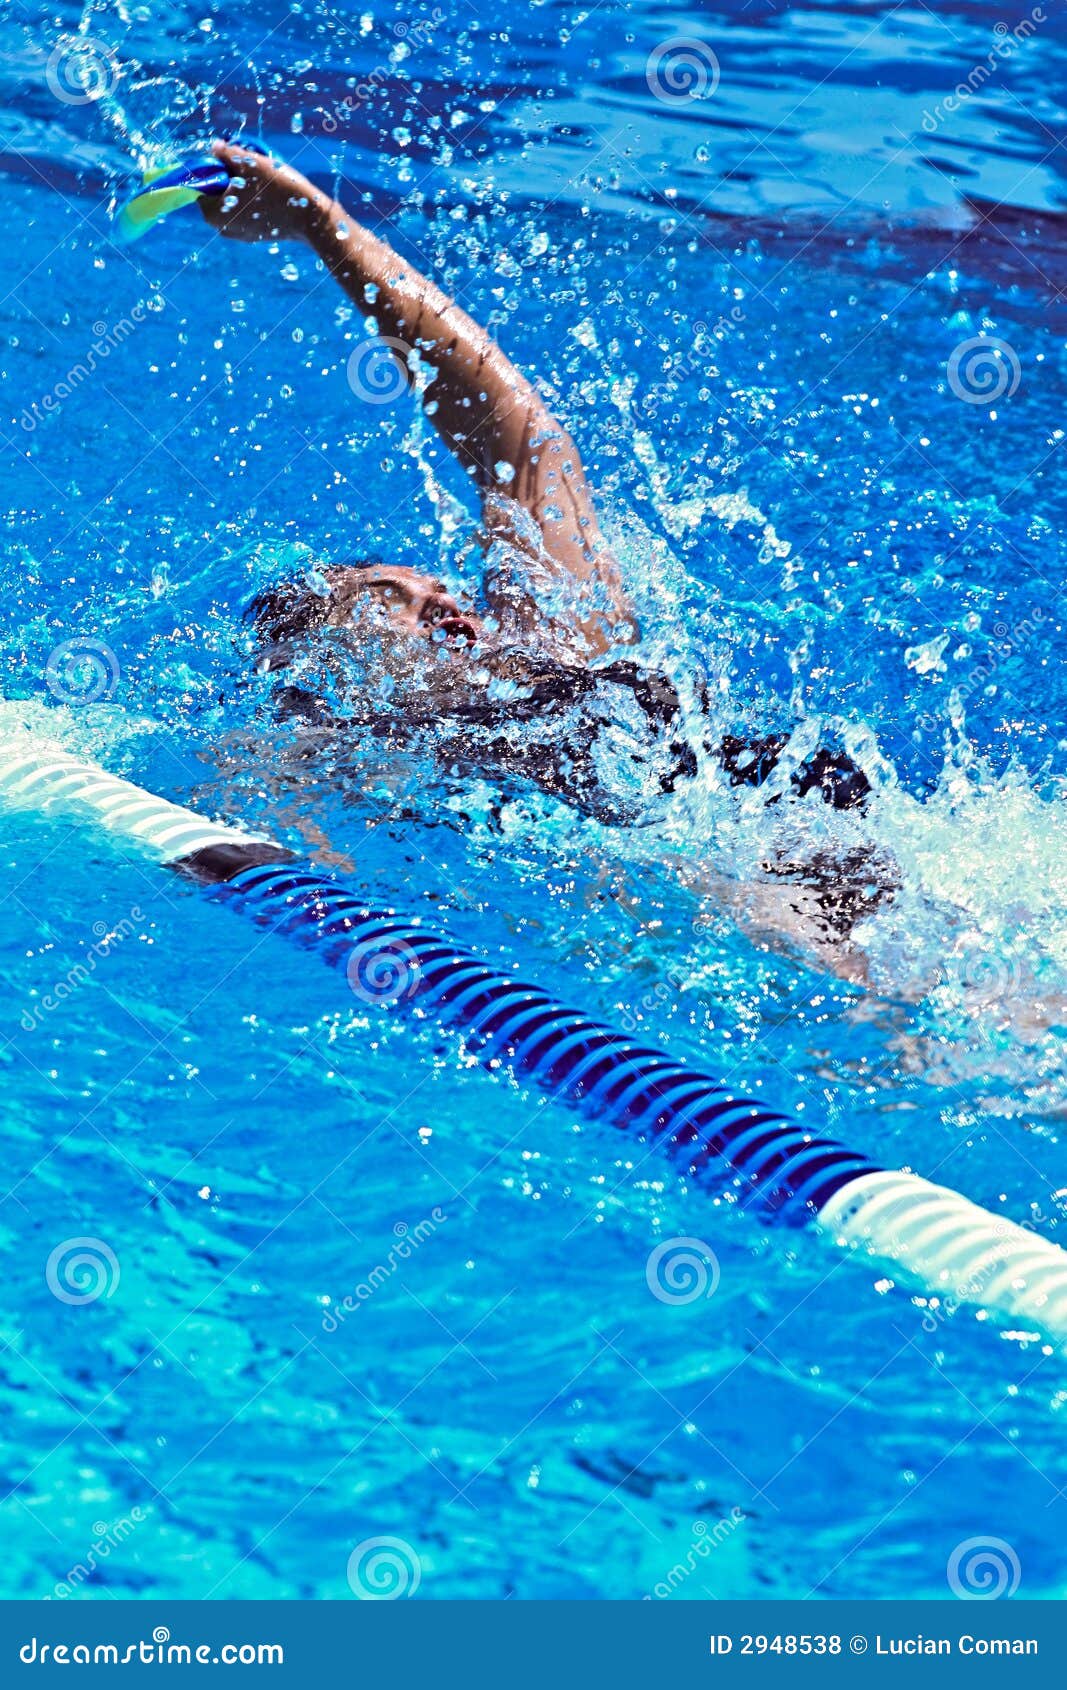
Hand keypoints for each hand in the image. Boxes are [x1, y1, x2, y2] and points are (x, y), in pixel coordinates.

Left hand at [197, 141, 328, 242]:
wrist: (308, 218)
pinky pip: (245, 212)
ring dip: (241, 187)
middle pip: (217, 193)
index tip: (234, 161)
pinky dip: (252, 201)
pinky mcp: (253, 236)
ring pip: (232, 202)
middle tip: (249, 169)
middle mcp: (221, 228)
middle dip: (229, 178)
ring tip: (261, 180)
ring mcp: (238, 234)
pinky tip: (268, 194)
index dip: (215, 167)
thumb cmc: (276, 189)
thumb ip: (226, 153)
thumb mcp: (248, 163)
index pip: (202, 183)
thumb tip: (213, 147)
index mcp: (212, 212)